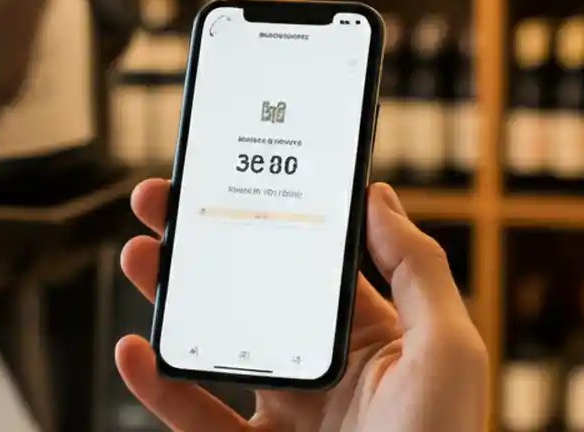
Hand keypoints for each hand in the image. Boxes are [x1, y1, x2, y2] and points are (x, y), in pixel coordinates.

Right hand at [116, 179, 487, 431]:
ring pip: (212, 348)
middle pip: (251, 295)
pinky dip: (157, 386)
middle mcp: (325, 372)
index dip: (274, 218)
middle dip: (205, 247)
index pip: (315, 264)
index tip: (239, 176)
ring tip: (138, 257)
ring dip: (171, 301)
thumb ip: (418, 270)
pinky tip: (136, 350)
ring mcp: (285, 417)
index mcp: (374, 338)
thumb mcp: (447, 349)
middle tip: (164, 204)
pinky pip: (192, 417)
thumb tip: (379, 196)